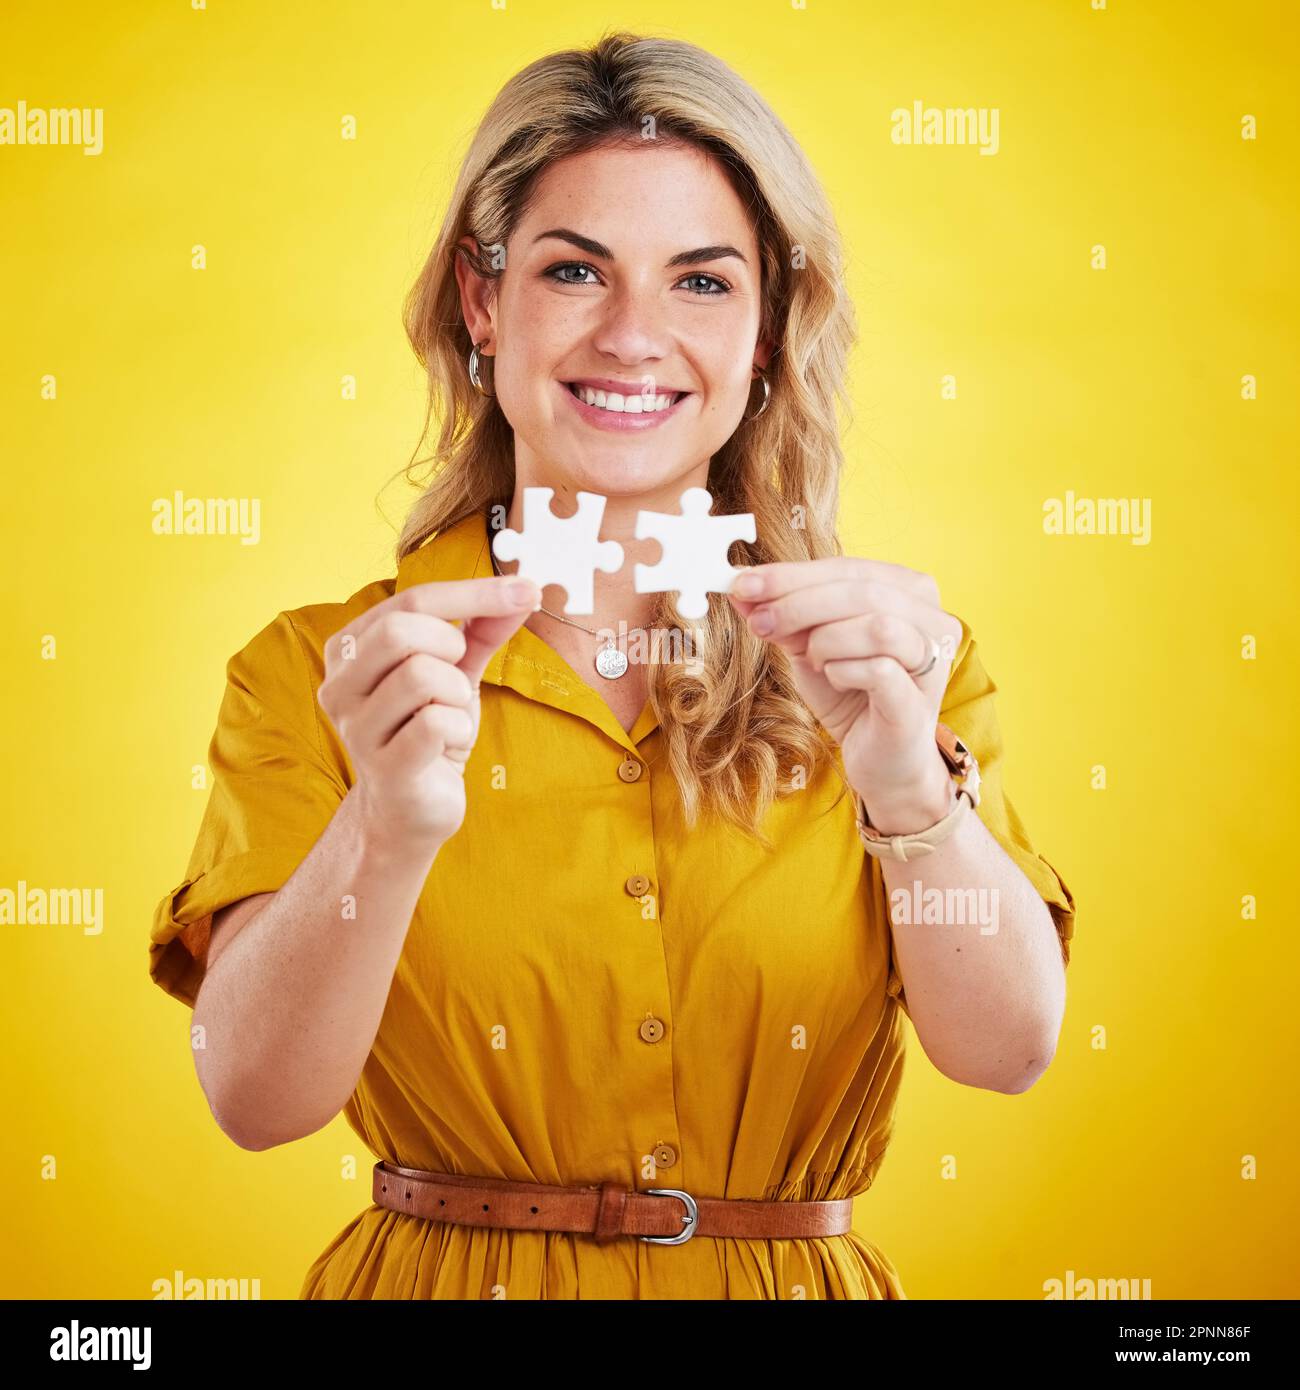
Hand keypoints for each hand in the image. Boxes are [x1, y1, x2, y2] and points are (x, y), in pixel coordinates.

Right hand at [318, 575, 539, 849]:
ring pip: (421, 675)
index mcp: (350, 650)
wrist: (409, 812)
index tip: (525, 591)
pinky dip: (460, 728)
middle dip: (451, 644)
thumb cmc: (428, 734)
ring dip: (456, 692)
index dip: (474, 592)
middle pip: (402, 629)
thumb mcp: (455, 672)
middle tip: (458, 673)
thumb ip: (482, 630)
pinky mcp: (384, 767)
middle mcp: (341, 685)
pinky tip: (450, 744)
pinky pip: (436, 724)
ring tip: (450, 713)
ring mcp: (356, 728)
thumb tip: (523, 589)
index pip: (411, 600)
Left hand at [727, 557, 962, 829]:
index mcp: (908, 592)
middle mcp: (931, 619)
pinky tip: (834, 679)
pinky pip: (879, 670)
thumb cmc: (852, 697)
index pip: (848, 569)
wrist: (880, 762)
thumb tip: (742, 588)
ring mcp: (932, 660)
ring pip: (877, 625)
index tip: (742, 584)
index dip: (792, 574)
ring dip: (826, 639)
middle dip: (798, 602)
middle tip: (757, 619)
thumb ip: (783, 616)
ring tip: (812, 660)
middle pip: (862, 590)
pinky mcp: (919, 701)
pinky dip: (843, 670)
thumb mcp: (809, 647)